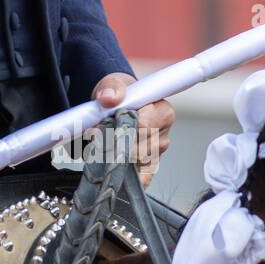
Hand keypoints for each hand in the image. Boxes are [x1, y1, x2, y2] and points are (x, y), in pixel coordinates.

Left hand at [92, 72, 173, 187]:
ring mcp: (155, 153)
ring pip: (136, 163)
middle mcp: (162, 134)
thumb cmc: (120, 96)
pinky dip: (126, 179)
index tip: (110, 124)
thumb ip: (112, 88)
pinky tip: (116, 177)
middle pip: (140, 148)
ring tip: (104, 146)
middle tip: (101, 137)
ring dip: (116, 158)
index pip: (146, 126)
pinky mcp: (148, 166)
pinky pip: (141, 179)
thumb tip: (109, 98)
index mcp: (163, 112)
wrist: (118, 106)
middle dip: (117, 144)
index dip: (126, 127)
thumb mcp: (113, 84)